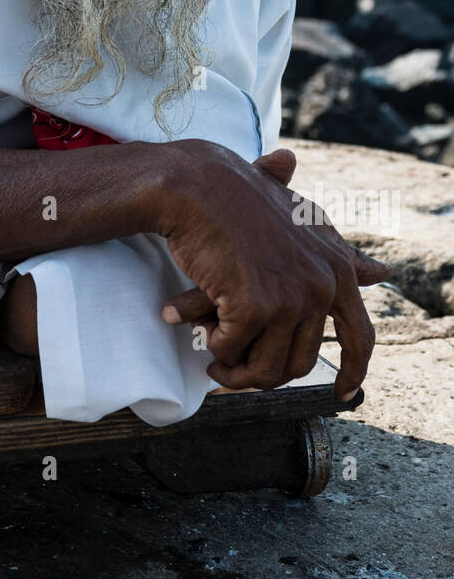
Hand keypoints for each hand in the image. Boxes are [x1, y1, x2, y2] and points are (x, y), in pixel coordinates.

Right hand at [156, 141, 389, 402]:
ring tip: (214, 357)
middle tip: (232, 367)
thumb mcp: (301, 219)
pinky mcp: (255, 306)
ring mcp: (290, 296)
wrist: (198, 183)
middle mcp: (323, 284)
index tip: (343, 394)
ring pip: (267, 368)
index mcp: (337, 266)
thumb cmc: (241, 196)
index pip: (360, 336)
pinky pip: (231, 350)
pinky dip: (213, 344)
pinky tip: (195, 324)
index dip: (353, 371)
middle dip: (264, 374)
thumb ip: (337, 251)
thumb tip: (382, 272)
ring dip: (235, 368)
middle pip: (301, 363)